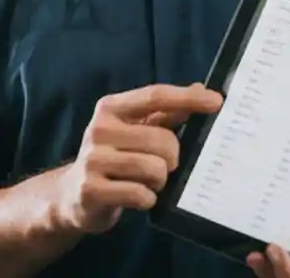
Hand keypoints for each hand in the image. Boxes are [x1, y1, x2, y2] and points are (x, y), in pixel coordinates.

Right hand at [55, 84, 222, 233]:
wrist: (72, 195)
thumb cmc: (113, 158)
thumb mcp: (134, 131)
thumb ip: (164, 113)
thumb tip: (199, 89)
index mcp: (111, 108)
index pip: (155, 96)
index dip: (187, 98)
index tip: (217, 102)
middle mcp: (99, 129)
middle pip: (163, 140)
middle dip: (172, 158)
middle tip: (162, 166)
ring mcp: (93, 160)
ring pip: (155, 169)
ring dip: (159, 181)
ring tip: (146, 182)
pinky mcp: (91, 190)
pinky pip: (140, 194)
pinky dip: (147, 199)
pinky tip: (137, 198)